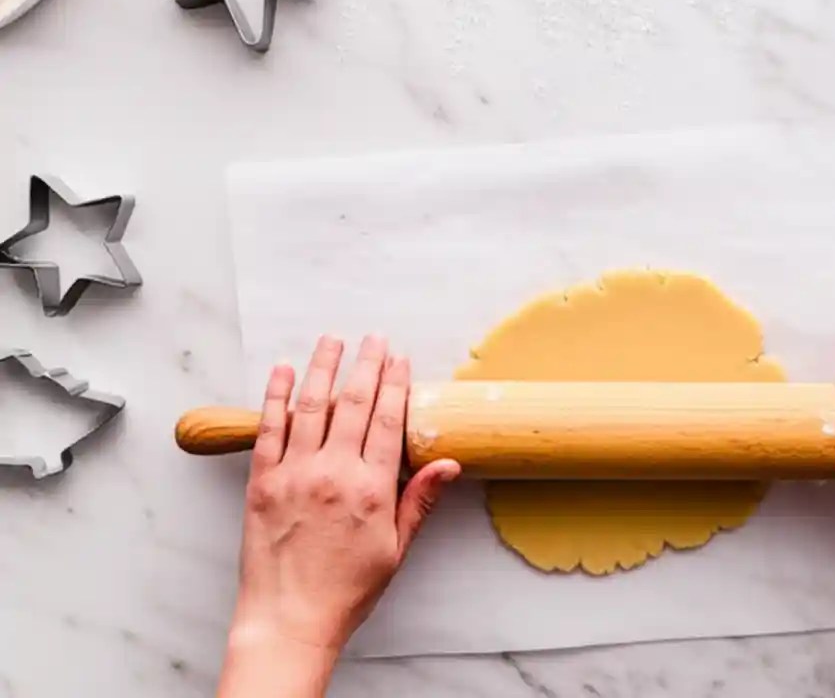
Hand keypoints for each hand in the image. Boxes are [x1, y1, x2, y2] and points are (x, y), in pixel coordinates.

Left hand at [228, 335, 459, 652]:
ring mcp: (294, 474)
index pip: (387, 421)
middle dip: (366, 365)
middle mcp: (333, 473)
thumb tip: (449, 464)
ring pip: (311, 407)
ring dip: (323, 368)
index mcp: (371, 489)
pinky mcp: (262, 482)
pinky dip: (276, 397)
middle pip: (353, 404)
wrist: (290, 619)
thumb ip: (419, 501)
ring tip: (332, 341)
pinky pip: (268, 429)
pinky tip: (283, 372)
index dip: (395, 385)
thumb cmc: (345, 590)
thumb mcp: (396, 549)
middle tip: (374, 339)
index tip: (400, 360)